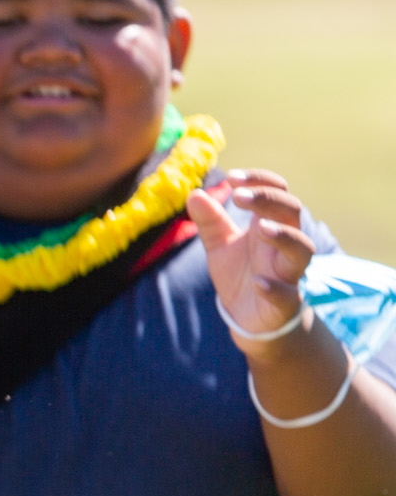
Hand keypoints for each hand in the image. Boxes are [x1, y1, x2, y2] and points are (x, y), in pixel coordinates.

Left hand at [187, 172, 314, 339]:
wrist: (247, 317)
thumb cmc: (240, 273)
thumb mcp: (220, 246)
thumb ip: (210, 222)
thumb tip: (194, 194)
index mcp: (270, 225)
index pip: (278, 192)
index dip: (260, 181)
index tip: (231, 178)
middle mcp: (285, 244)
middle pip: (292, 213)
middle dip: (269, 201)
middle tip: (239, 196)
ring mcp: (288, 273)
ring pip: (301, 249)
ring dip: (283, 236)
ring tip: (260, 227)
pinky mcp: (285, 302)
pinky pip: (288, 294)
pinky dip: (274, 287)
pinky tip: (257, 282)